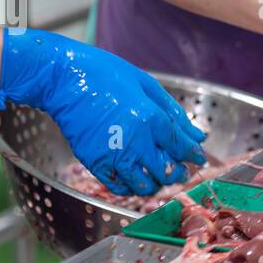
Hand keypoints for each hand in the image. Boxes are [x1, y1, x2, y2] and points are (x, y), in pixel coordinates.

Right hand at [0, 30, 206, 195]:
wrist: (63, 78)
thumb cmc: (104, 74)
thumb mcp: (146, 85)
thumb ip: (173, 112)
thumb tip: (198, 134)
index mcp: (151, 119)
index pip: (182, 147)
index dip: (194, 155)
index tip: (199, 158)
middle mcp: (136, 142)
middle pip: (167, 172)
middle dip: (178, 173)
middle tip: (180, 170)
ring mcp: (114, 155)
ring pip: (145, 186)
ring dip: (155, 183)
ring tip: (155, 174)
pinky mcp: (95, 163)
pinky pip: (120, 187)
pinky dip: (130, 187)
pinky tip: (133, 176)